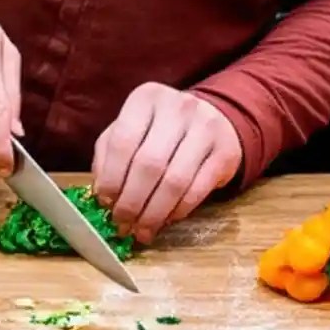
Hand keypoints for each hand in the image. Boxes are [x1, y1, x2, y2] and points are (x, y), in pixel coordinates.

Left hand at [93, 83, 241, 242]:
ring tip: (141, 230)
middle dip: (132, 201)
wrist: (211, 118)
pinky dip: (178, 211)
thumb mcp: (127, 131)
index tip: (105, 201)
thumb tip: (103, 195)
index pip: (122, 142)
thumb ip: (108, 157)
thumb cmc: (156, 130)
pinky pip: (198, 189)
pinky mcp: (227, 152)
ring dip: (154, 213)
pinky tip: (165, 220)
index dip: (111, 178)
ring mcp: (207, 128)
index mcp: (146, 98)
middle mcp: (179, 107)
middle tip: (122, 223)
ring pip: (175, 181)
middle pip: (150, 164)